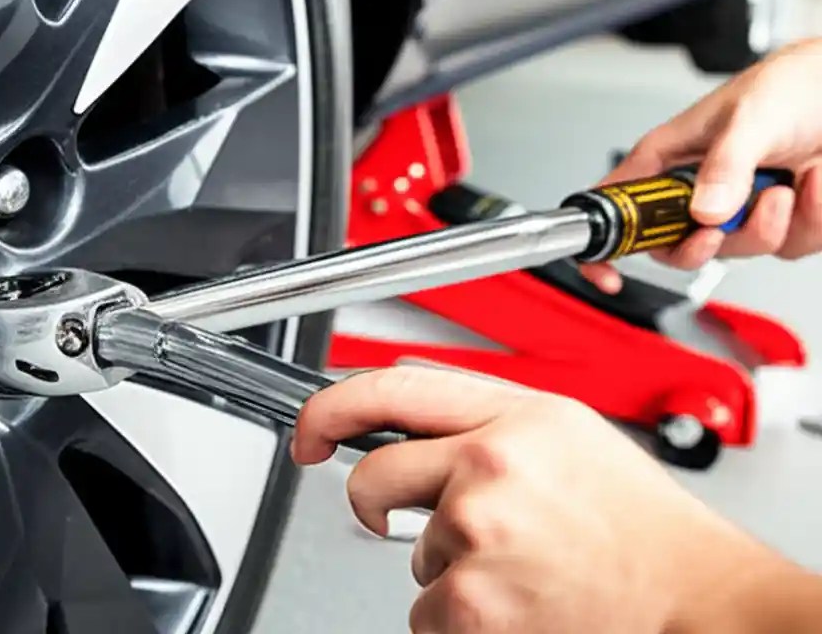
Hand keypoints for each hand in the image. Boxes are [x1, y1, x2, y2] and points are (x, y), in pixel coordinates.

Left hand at [292, 366, 795, 633]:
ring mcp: (475, 538)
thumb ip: (482, 413)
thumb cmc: (636, 521)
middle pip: (374, 479)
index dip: (329, 409)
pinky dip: (460, 616)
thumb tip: (405, 412)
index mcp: (511, 418)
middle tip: (434, 524)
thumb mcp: (565, 431)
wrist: (692, 596)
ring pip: (413, 554)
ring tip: (523, 564)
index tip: (309, 432)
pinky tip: (517, 600)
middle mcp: (487, 469)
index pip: (387, 390)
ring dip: (452, 566)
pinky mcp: (469, 605)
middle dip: (381, 505)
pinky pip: (426, 611)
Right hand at [582, 38, 821, 293]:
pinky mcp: (783, 220)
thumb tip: (705, 212)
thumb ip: (725, 165)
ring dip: (771, 224)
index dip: (605, 244)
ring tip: (786, 183)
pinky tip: (811, 183)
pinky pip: (790, 246)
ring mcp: (741, 208)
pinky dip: (810, 218)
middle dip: (705, 244)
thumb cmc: (793, 84)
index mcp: (670, 158)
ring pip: (739, 251)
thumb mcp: (751, 117)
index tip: (609, 272)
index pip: (617, 206)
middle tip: (718, 225)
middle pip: (675, 247)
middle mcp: (699, 189)